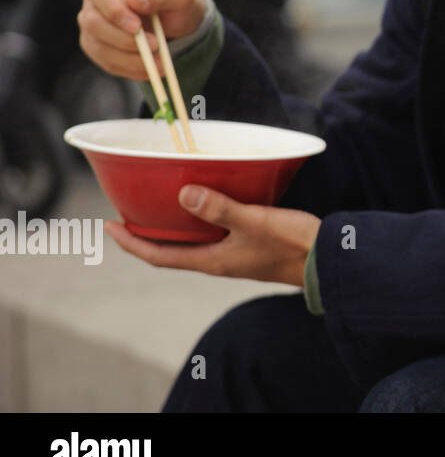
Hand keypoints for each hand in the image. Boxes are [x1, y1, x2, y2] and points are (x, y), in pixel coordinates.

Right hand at [79, 0, 205, 80]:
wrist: (179, 20)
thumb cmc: (176, 1)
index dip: (113, 10)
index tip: (136, 27)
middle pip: (93, 21)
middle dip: (124, 39)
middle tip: (155, 46)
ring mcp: (92, 23)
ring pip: (97, 45)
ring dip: (129, 59)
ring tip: (159, 63)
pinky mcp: (97, 45)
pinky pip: (105, 61)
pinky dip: (128, 68)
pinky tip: (149, 70)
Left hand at [104, 186, 321, 285]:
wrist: (325, 261)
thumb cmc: (292, 244)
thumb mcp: (255, 221)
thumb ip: (220, 209)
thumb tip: (183, 195)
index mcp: (212, 261)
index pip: (158, 255)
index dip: (130, 242)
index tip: (109, 226)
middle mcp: (218, 262)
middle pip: (170, 251)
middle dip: (146, 235)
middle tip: (128, 214)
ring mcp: (233, 256)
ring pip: (191, 244)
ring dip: (172, 229)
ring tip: (160, 208)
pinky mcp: (248, 248)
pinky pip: (212, 237)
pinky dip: (199, 223)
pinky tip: (206, 206)